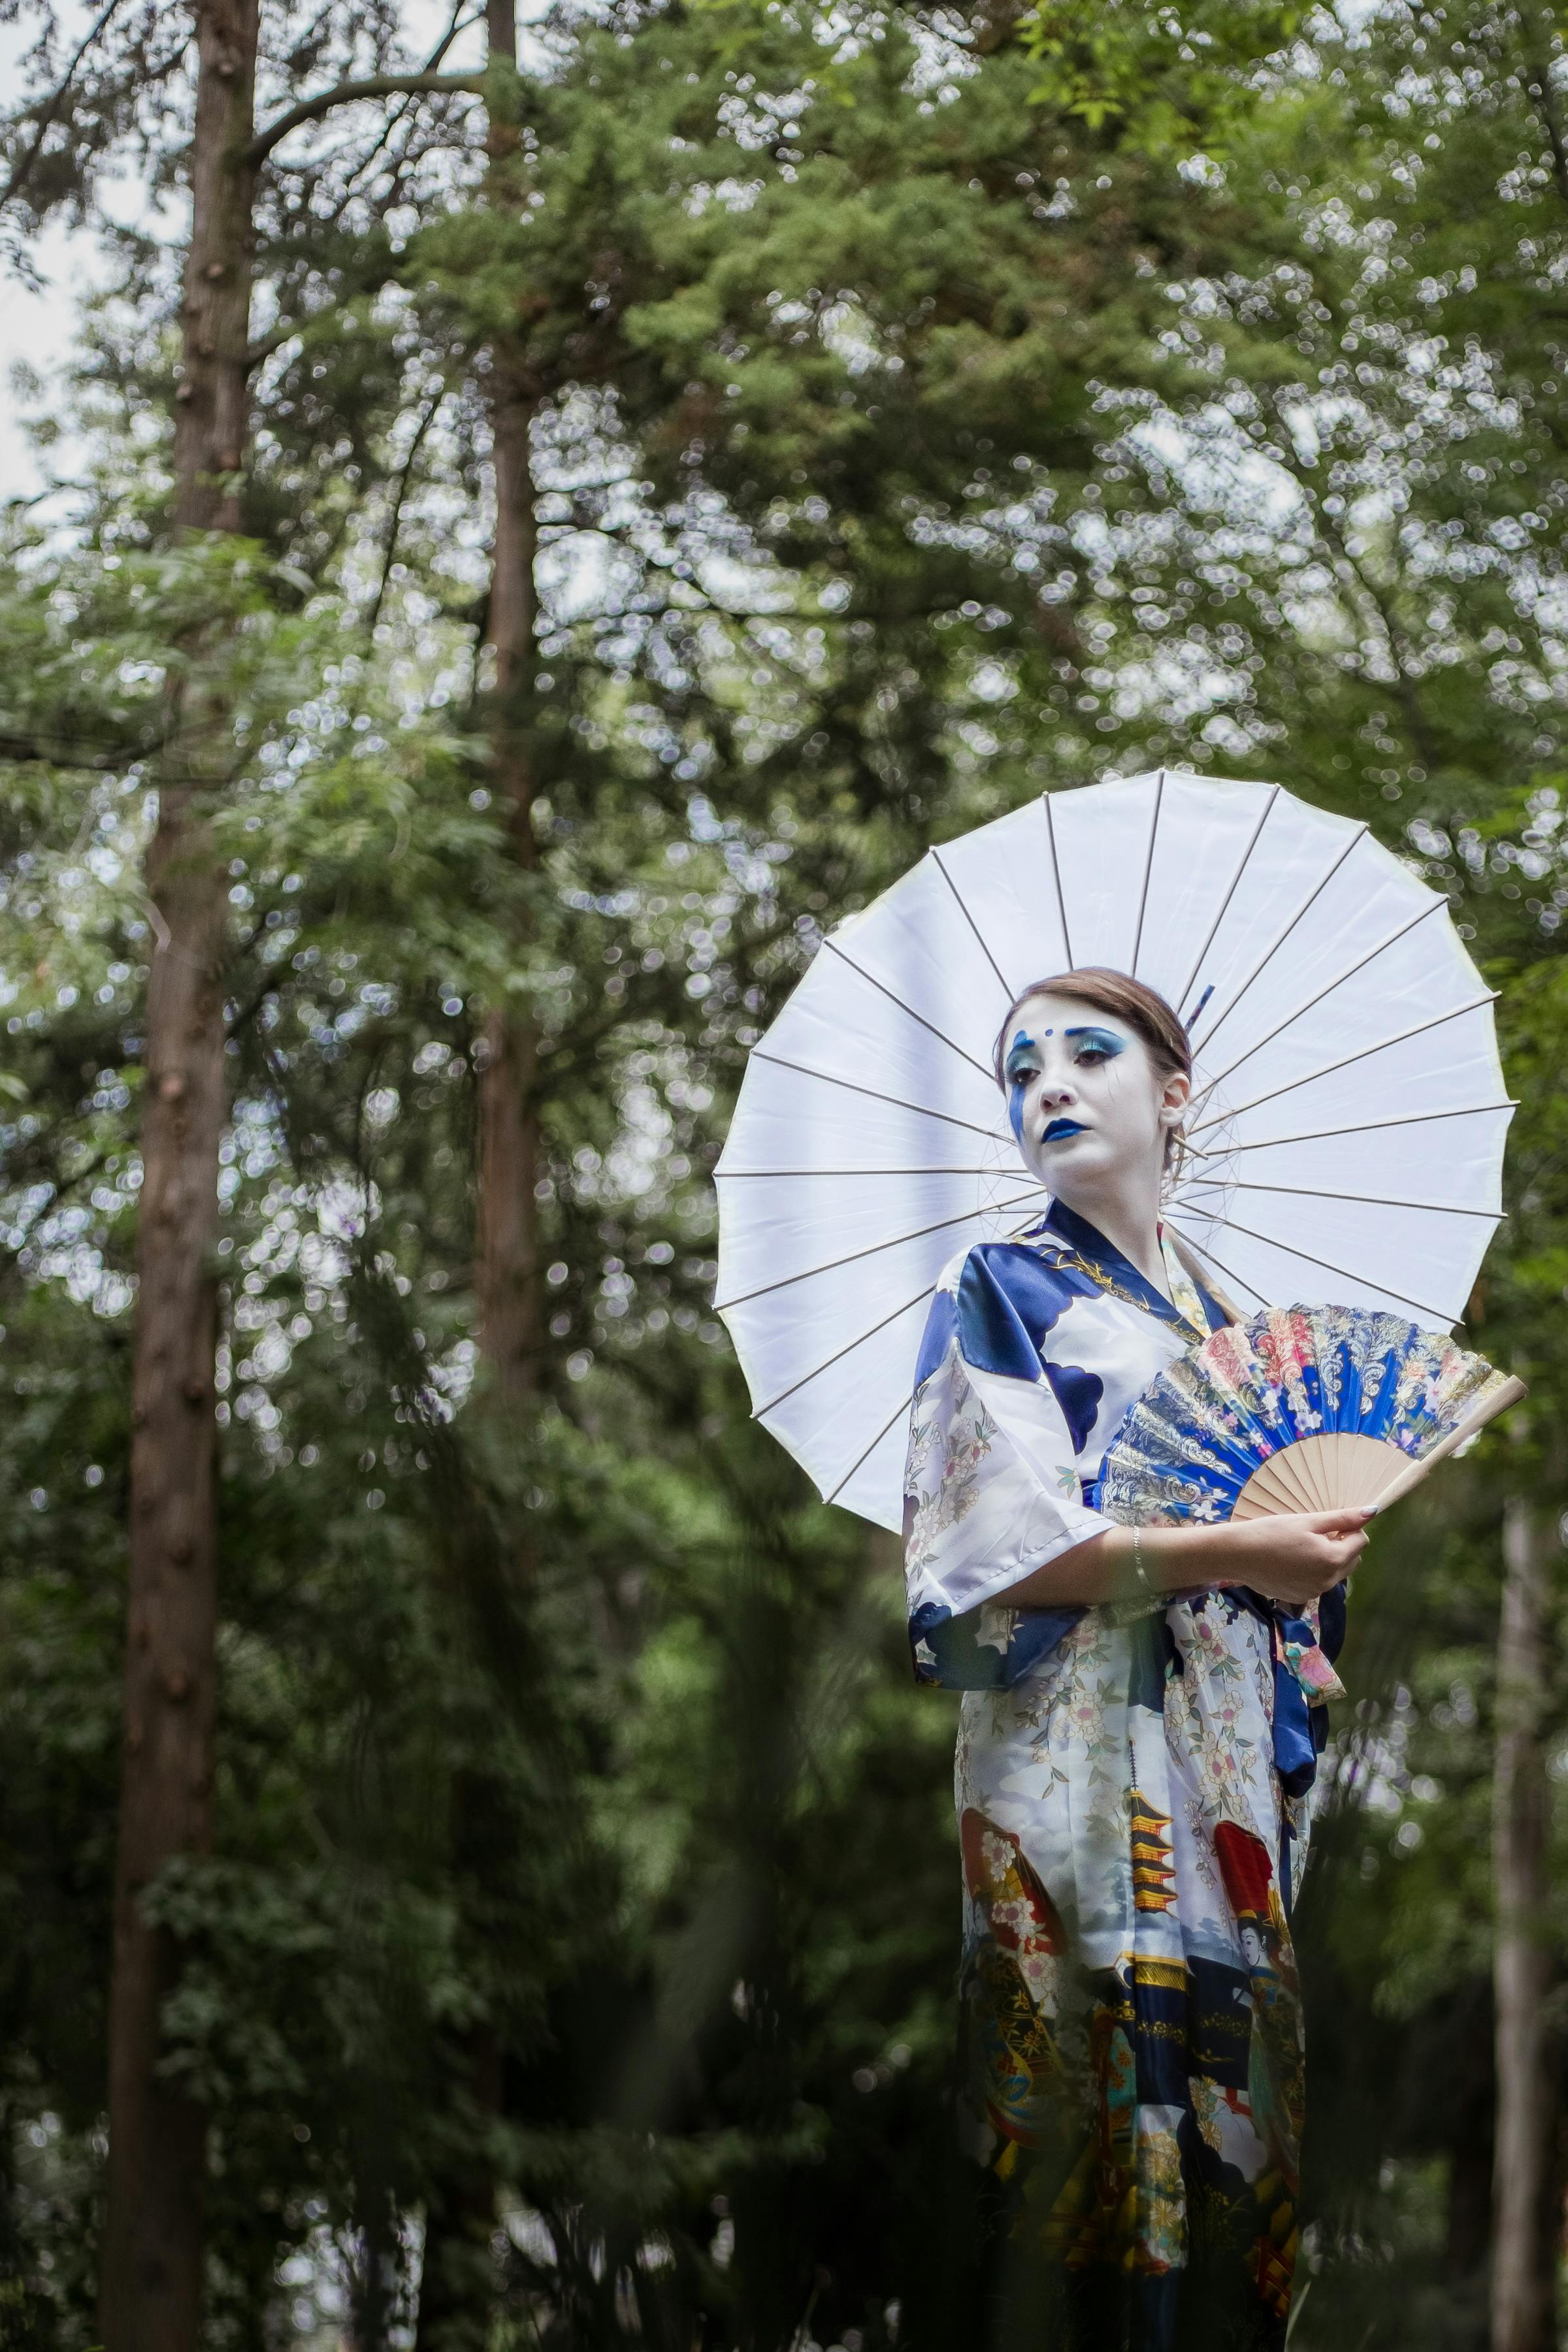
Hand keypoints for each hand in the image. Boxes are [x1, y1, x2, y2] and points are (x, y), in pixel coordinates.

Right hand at [1208, 1509, 1370, 1607]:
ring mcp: (1314, 1593)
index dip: (1349, 1529)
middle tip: (1315, 1534)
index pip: (1361, 1541)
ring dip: (1328, 1559)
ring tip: (1301, 1547)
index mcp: (1333, 1559)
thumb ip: (1342, 1519)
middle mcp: (1328, 1581)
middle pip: (1352, 1560)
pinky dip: (1313, 1572)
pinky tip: (1292, 1562)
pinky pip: (1319, 1583)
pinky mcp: (1301, 1598)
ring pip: (1336, 1573)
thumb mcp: (1307, 1521)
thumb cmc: (1271, 1532)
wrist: (1237, 1555)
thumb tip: (1371, 1512)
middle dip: (1342, 1545)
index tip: (1327, 1524)